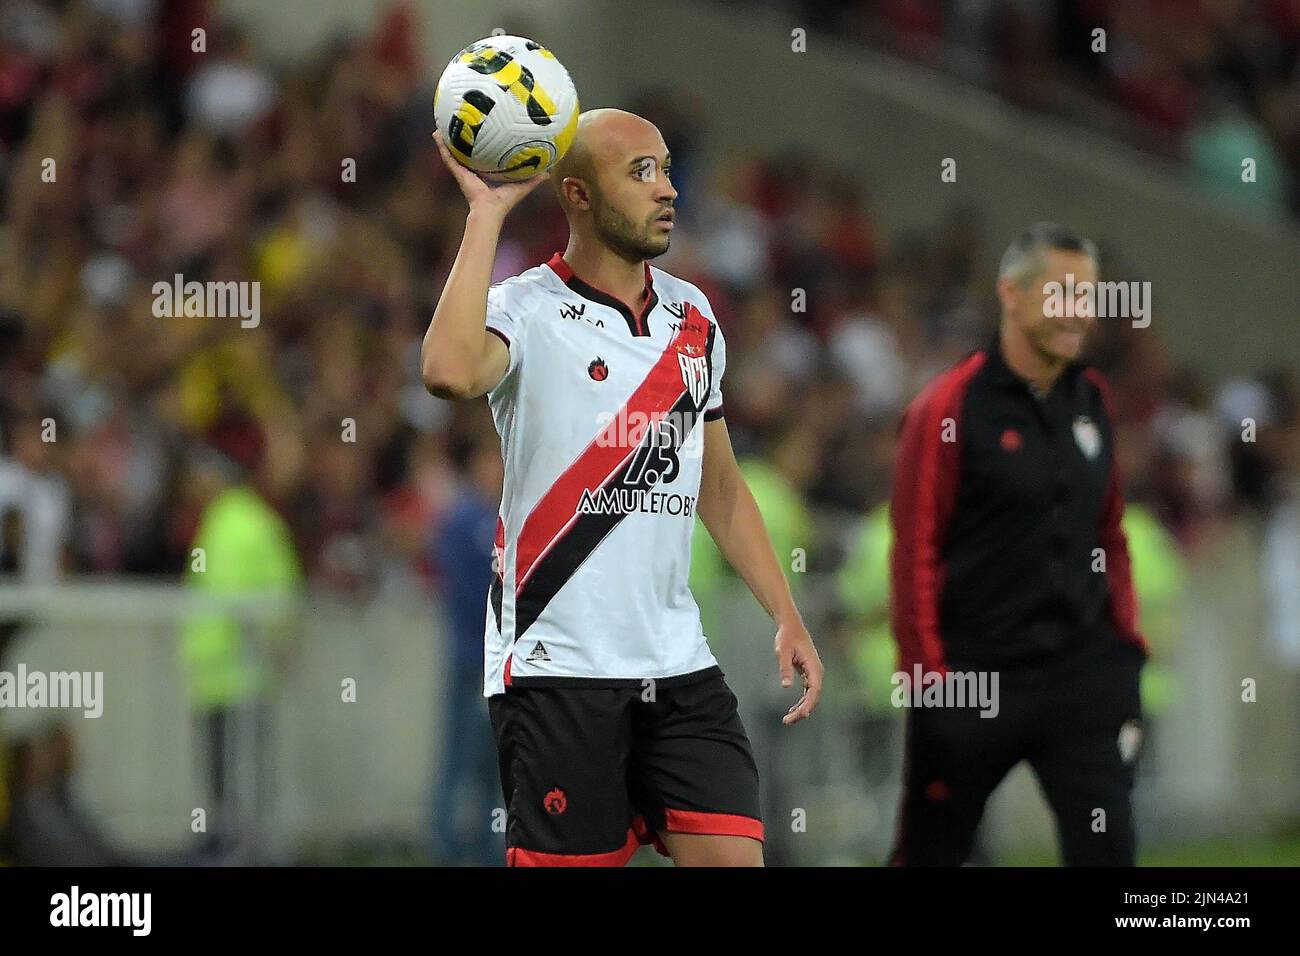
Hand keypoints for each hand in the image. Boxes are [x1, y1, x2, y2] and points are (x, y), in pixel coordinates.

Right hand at [433, 129, 550, 218]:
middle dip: (463, 138)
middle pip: (466, 150)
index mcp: (486, 172)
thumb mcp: (522, 185)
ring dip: (447, 138)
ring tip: (442, 123)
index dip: (483, 144)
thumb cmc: (505, 202)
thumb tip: (549, 172)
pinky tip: (436, 133)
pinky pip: (448, 156)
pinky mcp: (457, 172)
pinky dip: (441, 145)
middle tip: (460, 122)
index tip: (483, 131)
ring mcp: (463, 170)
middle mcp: (473, 170)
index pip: (484, 155)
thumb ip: (534, 179)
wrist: (490, 210)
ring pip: (453, 151)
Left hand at [775, 617, 822, 724]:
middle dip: (803, 711)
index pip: (814, 690)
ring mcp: (813, 674)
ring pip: (811, 697)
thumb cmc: (787, 637)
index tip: (800, 715)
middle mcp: (817, 672)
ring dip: (801, 709)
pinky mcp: (808, 674)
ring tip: (788, 720)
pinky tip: (792, 710)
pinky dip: (801, 702)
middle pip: (813, 697)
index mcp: (814, 667)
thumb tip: (786, 686)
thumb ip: (785, 668)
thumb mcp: (783, 651)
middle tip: (787, 721)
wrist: (791, 626)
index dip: (808, 704)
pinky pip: (808, 693)